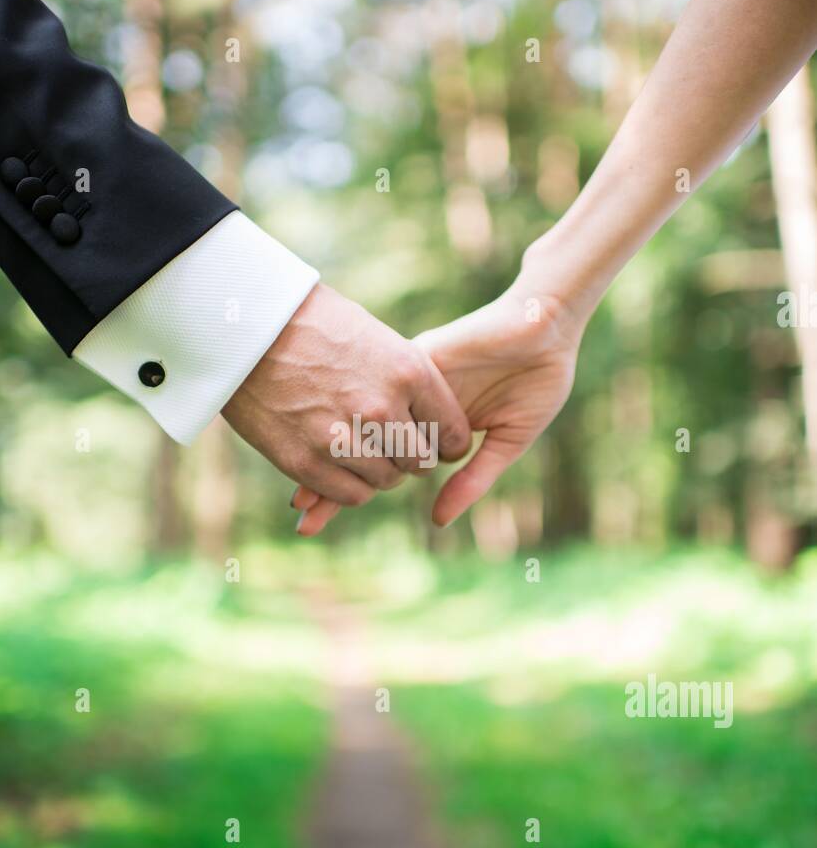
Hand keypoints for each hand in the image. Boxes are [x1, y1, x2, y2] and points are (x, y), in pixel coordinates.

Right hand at [222, 282, 471, 503]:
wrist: (247, 326)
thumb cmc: (312, 323)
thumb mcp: (375, 338)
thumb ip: (405, 379)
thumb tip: (426, 417)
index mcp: (408, 371)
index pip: (453, 432)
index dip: (448, 443)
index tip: (437, 443)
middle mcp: (382, 408)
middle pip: (421, 462)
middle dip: (413, 458)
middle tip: (396, 449)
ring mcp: (343, 438)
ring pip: (387, 481)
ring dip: (380, 473)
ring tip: (363, 453)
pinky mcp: (307, 462)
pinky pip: (351, 495)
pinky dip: (352, 487)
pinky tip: (341, 467)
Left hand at [292, 240, 586, 532]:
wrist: (547, 327)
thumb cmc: (537, 380)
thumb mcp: (506, 440)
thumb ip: (472, 479)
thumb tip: (437, 520)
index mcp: (426, 426)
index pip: (382, 462)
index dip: (352, 487)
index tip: (316, 514)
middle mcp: (407, 406)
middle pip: (357, 445)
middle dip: (328, 480)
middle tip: (301, 515)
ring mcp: (406, 383)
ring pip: (358, 420)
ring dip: (330, 453)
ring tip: (302, 493)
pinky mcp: (414, 359)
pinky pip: (377, 388)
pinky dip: (354, 415)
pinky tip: (330, 437)